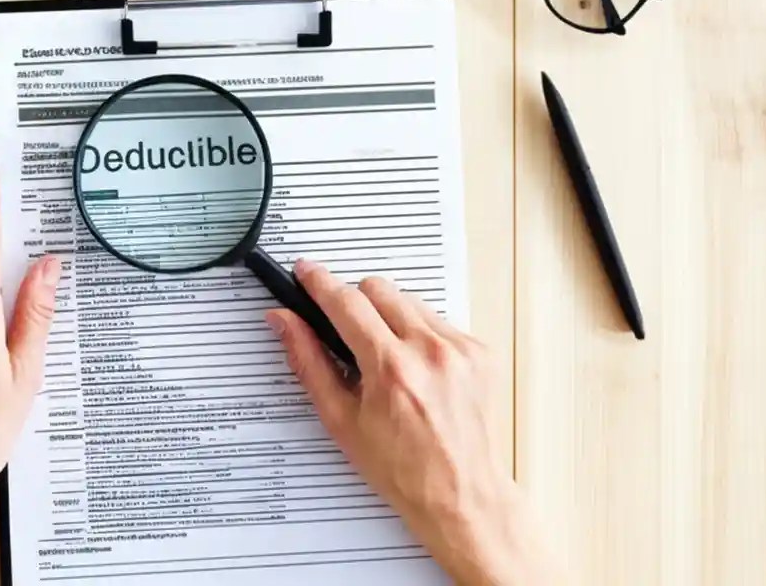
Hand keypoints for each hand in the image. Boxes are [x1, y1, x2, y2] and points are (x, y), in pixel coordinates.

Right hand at [265, 259, 566, 585]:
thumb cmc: (402, 469)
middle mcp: (430, 351)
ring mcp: (461, 349)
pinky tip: (415, 368)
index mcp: (391, 369)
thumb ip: (308, 362)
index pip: (346, 302)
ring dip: (388, 317)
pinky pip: (438, 320)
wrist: (461, 494)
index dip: (319, 282)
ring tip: (384, 358)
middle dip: (354, 301)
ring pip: (409, 300)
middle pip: (378, 289)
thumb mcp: (341, 420)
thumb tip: (284, 321)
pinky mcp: (480, 351)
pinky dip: (419, 333)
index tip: (306, 272)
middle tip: (345, 331)